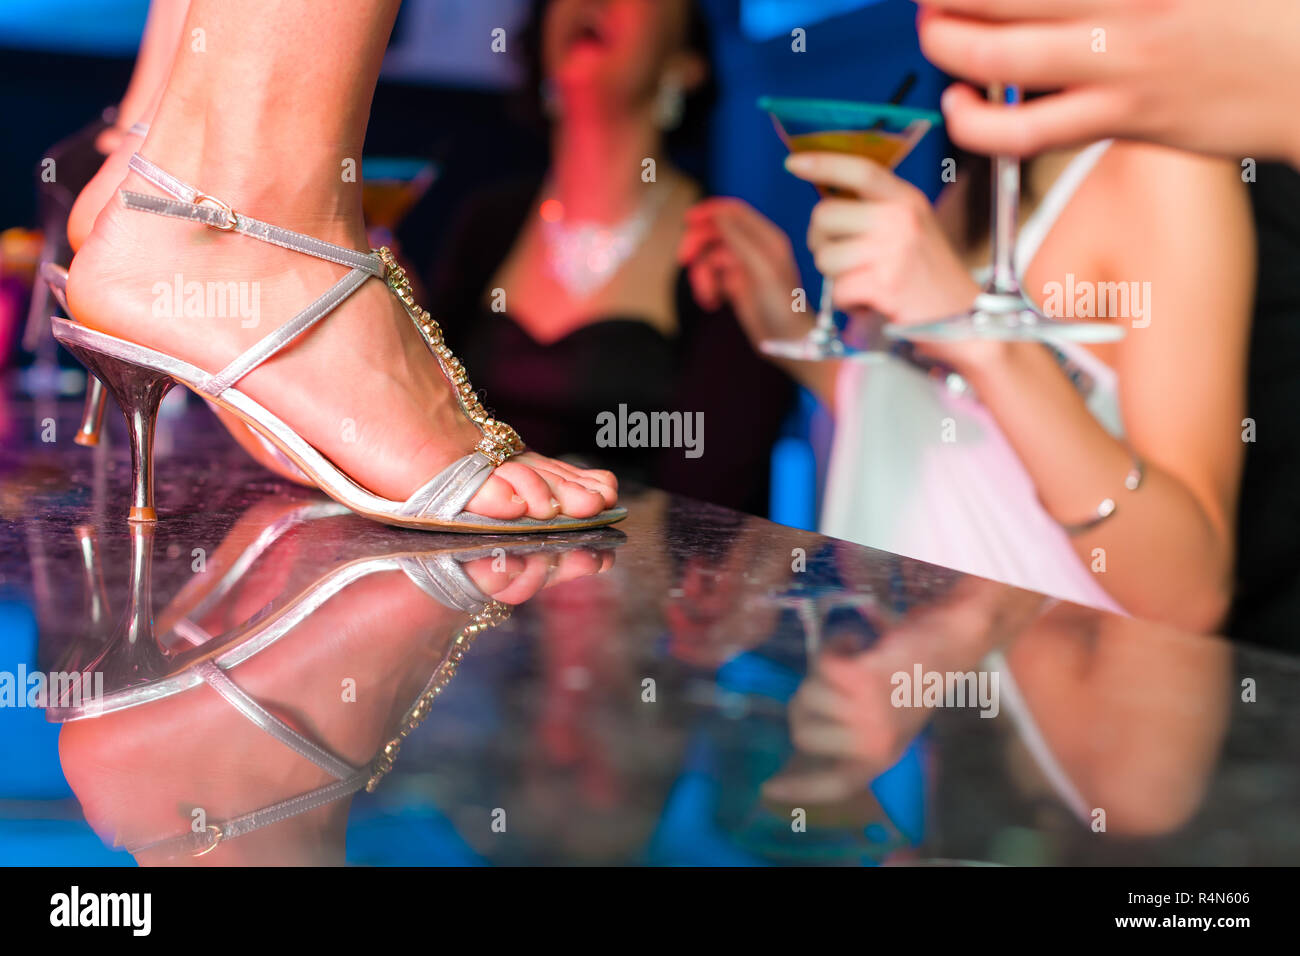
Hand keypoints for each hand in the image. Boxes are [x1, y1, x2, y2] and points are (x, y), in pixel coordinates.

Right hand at [678, 198, 810, 349]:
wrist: (787, 342)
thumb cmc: (783, 306)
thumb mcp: (762, 269)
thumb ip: (740, 239)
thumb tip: (717, 214)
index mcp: (766, 238)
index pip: (733, 211)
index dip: (709, 211)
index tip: (687, 219)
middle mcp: (754, 249)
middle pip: (715, 232)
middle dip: (697, 244)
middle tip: (684, 259)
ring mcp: (742, 267)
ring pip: (708, 257)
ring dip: (701, 274)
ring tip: (708, 294)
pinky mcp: (734, 286)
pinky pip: (710, 277)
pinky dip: (705, 288)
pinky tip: (711, 302)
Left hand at [784, 151, 979, 328]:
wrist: (963, 318)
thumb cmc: (930, 277)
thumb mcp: (913, 228)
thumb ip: (877, 211)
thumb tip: (827, 206)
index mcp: (906, 199)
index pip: (860, 169)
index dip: (823, 163)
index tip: (794, 163)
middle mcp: (899, 218)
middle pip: (824, 216)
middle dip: (822, 242)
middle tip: (845, 259)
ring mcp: (892, 249)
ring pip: (824, 257)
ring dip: (837, 277)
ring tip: (867, 283)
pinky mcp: (883, 283)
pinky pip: (837, 290)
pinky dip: (848, 303)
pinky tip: (872, 303)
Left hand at [916, 0, 1299, 165]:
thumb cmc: (1260, 10)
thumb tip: (1068, 0)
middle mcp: (1123, 8)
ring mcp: (1119, 65)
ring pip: (1001, 56)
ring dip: (948, 45)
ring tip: (935, 35)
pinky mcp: (1120, 117)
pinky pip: (1029, 130)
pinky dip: (979, 124)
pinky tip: (963, 107)